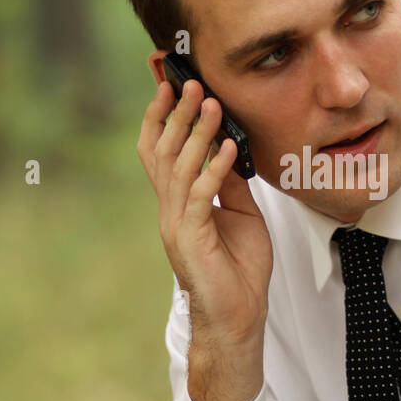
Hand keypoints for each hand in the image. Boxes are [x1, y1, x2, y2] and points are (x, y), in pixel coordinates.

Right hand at [137, 78, 272, 347]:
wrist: (238, 316)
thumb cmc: (239, 268)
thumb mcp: (240, 213)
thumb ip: (229, 182)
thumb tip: (230, 146)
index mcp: (178, 202)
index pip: (159, 152)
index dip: (160, 118)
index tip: (169, 84)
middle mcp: (170, 209)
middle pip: (164, 152)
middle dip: (177, 115)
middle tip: (191, 84)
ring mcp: (177, 224)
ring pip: (180, 169)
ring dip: (197, 134)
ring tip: (212, 105)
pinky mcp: (192, 240)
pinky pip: (202, 196)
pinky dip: (215, 169)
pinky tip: (229, 148)